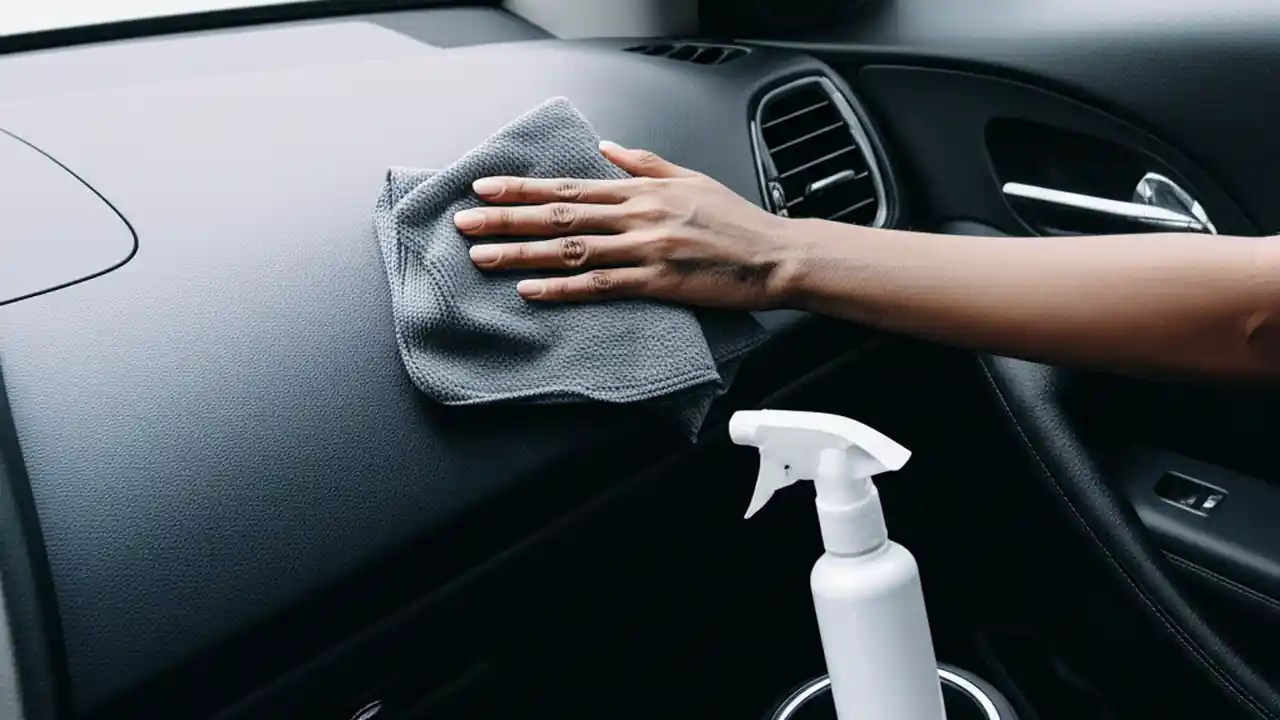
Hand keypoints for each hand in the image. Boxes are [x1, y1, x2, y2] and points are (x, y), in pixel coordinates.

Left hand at [454, 142, 804, 309]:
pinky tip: (532, 292)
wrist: (775, 255)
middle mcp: (636, 216)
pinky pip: (601, 286)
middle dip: (506, 220)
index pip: (568, 185)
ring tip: (483, 259)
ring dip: (522, 254)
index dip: (521, 189)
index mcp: (640, 191)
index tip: (484, 189)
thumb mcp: (690, 178)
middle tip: (465, 224)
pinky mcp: (658, 282)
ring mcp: (645, 250)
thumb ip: (643, 163)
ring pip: (571, 249)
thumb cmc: (736, 220)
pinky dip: (563, 288)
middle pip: (558, 215)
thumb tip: (606, 147)